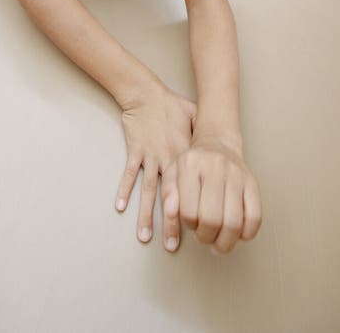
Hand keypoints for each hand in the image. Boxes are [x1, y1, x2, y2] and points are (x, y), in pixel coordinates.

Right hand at [115, 79, 195, 250]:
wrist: (146, 93)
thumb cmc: (172, 104)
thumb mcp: (195, 117)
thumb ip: (204, 136)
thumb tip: (219, 150)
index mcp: (184, 154)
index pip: (191, 188)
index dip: (192, 210)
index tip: (196, 230)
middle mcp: (168, 158)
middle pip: (171, 196)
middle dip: (170, 222)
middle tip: (171, 245)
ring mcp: (150, 155)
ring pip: (149, 190)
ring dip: (146, 213)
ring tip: (144, 235)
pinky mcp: (135, 150)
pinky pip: (129, 173)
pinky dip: (124, 189)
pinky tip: (120, 206)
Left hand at [161, 136, 261, 254]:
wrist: (217, 144)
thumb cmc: (193, 164)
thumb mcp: (172, 172)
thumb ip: (168, 194)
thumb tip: (170, 212)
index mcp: (191, 165)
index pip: (188, 211)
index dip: (188, 225)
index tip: (190, 223)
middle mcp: (216, 167)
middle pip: (212, 219)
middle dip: (206, 237)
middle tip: (204, 237)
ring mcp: (237, 175)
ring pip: (234, 222)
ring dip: (225, 241)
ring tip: (219, 241)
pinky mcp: (252, 184)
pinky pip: (255, 217)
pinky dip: (247, 233)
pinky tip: (238, 234)